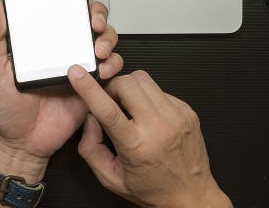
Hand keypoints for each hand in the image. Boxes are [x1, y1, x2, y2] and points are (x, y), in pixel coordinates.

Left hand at [0, 0, 122, 182]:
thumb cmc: (4, 109)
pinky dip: (113, 65)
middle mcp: (61, 49)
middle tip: (92, 21)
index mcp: (40, 41)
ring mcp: (77, 66)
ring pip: (104, 39)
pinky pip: (111, 69)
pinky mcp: (90, 85)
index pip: (58, 9)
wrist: (20, 144)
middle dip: (97, 12)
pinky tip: (102, 69)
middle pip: (88, 19)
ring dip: (107, 37)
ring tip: (98, 48)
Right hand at [68, 67, 230, 207]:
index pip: (108, 109)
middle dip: (112, 87)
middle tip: (112, 100)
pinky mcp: (187, 111)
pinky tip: (149, 114)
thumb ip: (91, 148)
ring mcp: (176, 117)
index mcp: (137, 147)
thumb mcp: (111, 178)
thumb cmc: (154, 189)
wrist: (191, 196)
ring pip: (144, 79)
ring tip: (131, 106)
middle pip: (127, 84)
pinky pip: (160, 89)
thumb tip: (88, 119)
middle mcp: (159, 129)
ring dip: (130, 87)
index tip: (77, 74)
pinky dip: (148, 96)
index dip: (89, 87)